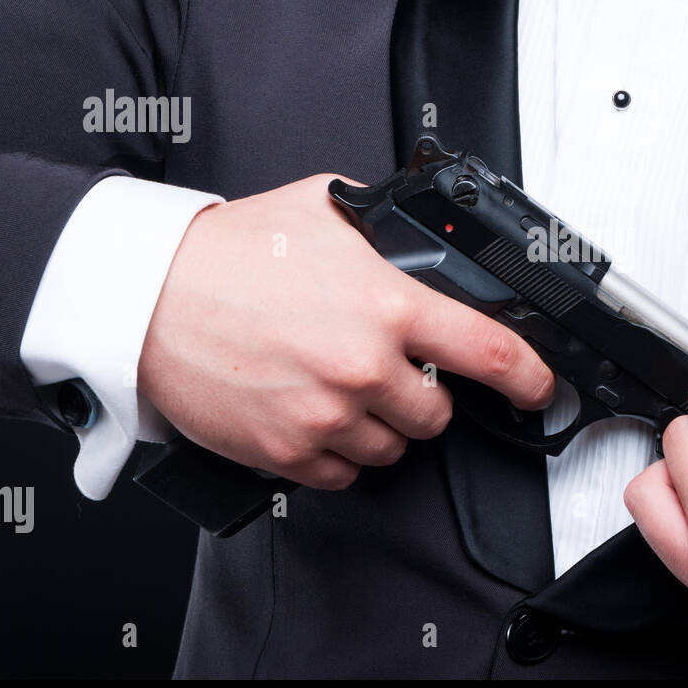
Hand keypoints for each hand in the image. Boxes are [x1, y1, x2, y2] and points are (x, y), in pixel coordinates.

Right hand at [138, 174, 553, 489]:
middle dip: (423, 394)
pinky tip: (313, 414)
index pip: (490, 352)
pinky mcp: (288, 451)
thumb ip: (384, 230)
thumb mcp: (325, 212)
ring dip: (380, 425)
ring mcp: (327, 415)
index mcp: (387, 305)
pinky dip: (337, 453)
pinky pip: (343, 475)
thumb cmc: (230, 254)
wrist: (149, 296)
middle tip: (387, 370)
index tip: (538, 387)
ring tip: (340, 387)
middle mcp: (364, 366)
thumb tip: (421, 238)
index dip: (529, 376)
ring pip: (394, 448)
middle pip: (439, 414)